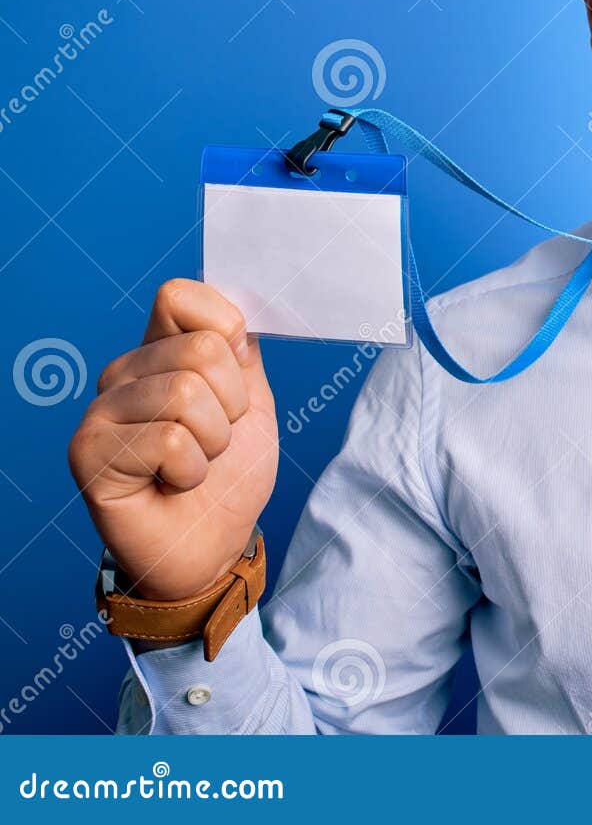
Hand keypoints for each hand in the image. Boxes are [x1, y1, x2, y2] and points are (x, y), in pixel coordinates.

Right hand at [68, 279, 277, 600]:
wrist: (212, 545)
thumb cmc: (230, 476)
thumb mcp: (253, 404)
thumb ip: (242, 353)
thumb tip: (237, 308)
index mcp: (159, 351)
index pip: (180, 295)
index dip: (226, 330)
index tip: (235, 379)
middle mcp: (123, 373)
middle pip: (201, 349)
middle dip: (232, 404)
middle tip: (214, 439)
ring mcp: (100, 411)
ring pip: (187, 394)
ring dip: (214, 441)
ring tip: (194, 463)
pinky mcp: (88, 453)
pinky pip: (170, 441)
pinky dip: (191, 471)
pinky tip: (171, 484)